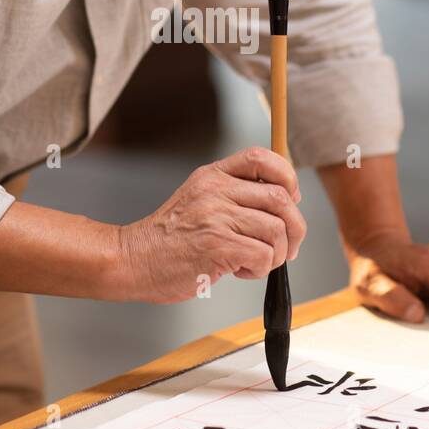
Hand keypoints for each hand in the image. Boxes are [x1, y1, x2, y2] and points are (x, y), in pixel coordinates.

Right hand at [119, 146, 306, 303]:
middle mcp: (215, 191)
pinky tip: (238, 271)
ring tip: (253, 261)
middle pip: (280, 198)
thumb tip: (284, 202)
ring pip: (276, 230)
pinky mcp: (217, 246)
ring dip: (276, 254)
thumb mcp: (198, 199)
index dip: (287, 176)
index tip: (291, 198)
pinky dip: (259, 270)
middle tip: (287, 246)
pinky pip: (264, 256)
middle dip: (295, 227)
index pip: (261, 157)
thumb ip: (233, 194)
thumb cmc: (169, 239)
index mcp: (212, 175)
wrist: (133, 260)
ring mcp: (216, 217)